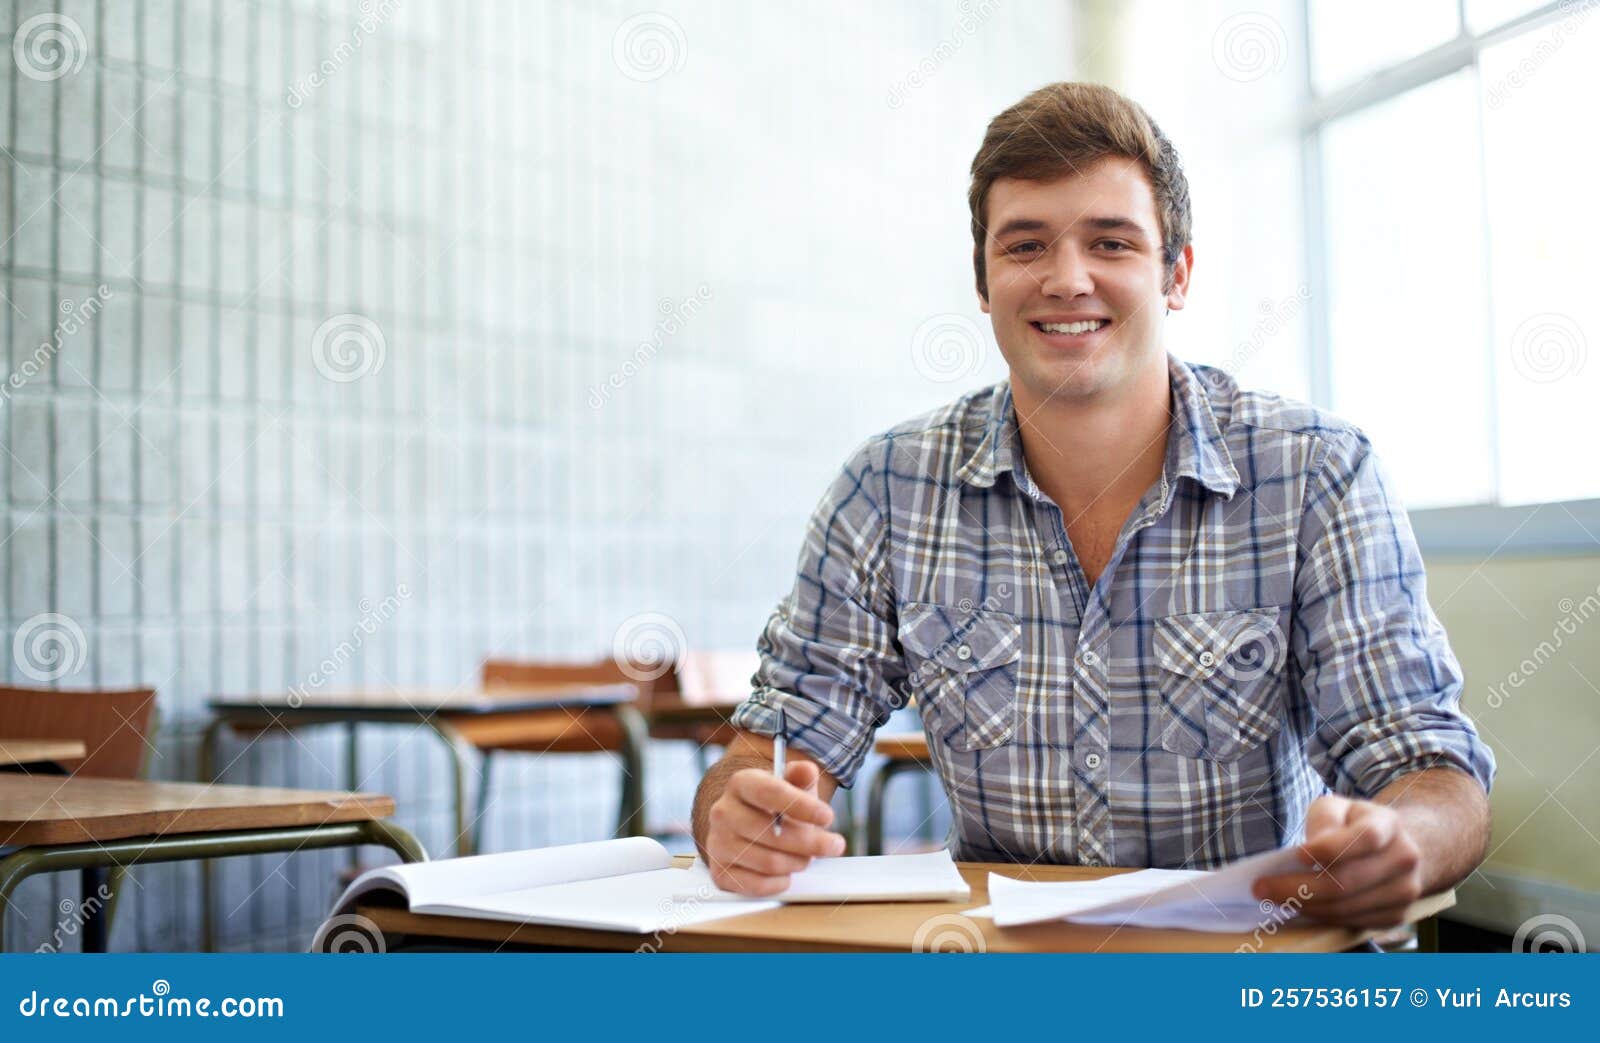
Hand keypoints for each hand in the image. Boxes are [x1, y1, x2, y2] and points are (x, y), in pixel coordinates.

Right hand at [703, 760, 846, 895]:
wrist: (749, 825)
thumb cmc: (776, 805)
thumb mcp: (791, 785)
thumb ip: (801, 776)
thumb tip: (807, 770)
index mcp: (740, 783)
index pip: (770, 792)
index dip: (802, 806)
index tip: (828, 817)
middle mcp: (723, 812)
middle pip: (773, 833)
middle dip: (811, 842)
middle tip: (833, 845)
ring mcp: (718, 843)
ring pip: (769, 862)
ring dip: (798, 862)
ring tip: (809, 856)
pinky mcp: (721, 872)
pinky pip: (758, 885)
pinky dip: (780, 882)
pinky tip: (788, 873)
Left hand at [1252, 793, 1424, 927]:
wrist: (1396, 847)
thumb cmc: (1354, 824)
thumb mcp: (1337, 807)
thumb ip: (1324, 820)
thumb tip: (1310, 853)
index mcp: (1388, 824)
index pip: (1364, 838)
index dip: (1330, 849)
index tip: (1297, 855)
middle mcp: (1404, 858)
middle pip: (1348, 881)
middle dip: (1298, 887)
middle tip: (1261, 888)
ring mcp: (1405, 891)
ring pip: (1346, 907)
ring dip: (1304, 906)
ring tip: (1273, 898)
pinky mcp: (1396, 915)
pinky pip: (1351, 922)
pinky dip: (1320, 916)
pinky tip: (1300, 905)